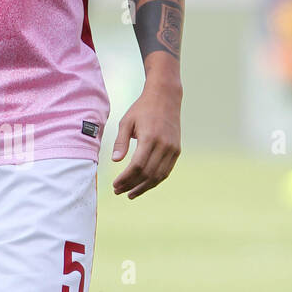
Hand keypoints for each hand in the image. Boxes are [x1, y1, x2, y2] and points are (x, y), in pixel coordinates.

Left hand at [111, 83, 181, 198]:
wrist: (166, 97)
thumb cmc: (142, 109)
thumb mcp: (126, 122)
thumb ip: (120, 142)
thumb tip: (115, 160)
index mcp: (150, 137)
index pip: (137, 166)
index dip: (126, 178)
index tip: (115, 184)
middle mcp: (163, 145)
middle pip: (148, 174)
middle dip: (132, 185)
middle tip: (118, 192)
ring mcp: (172, 149)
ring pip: (158, 176)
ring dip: (144, 187)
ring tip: (130, 194)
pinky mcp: (176, 150)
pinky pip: (166, 171)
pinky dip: (155, 181)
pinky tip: (144, 185)